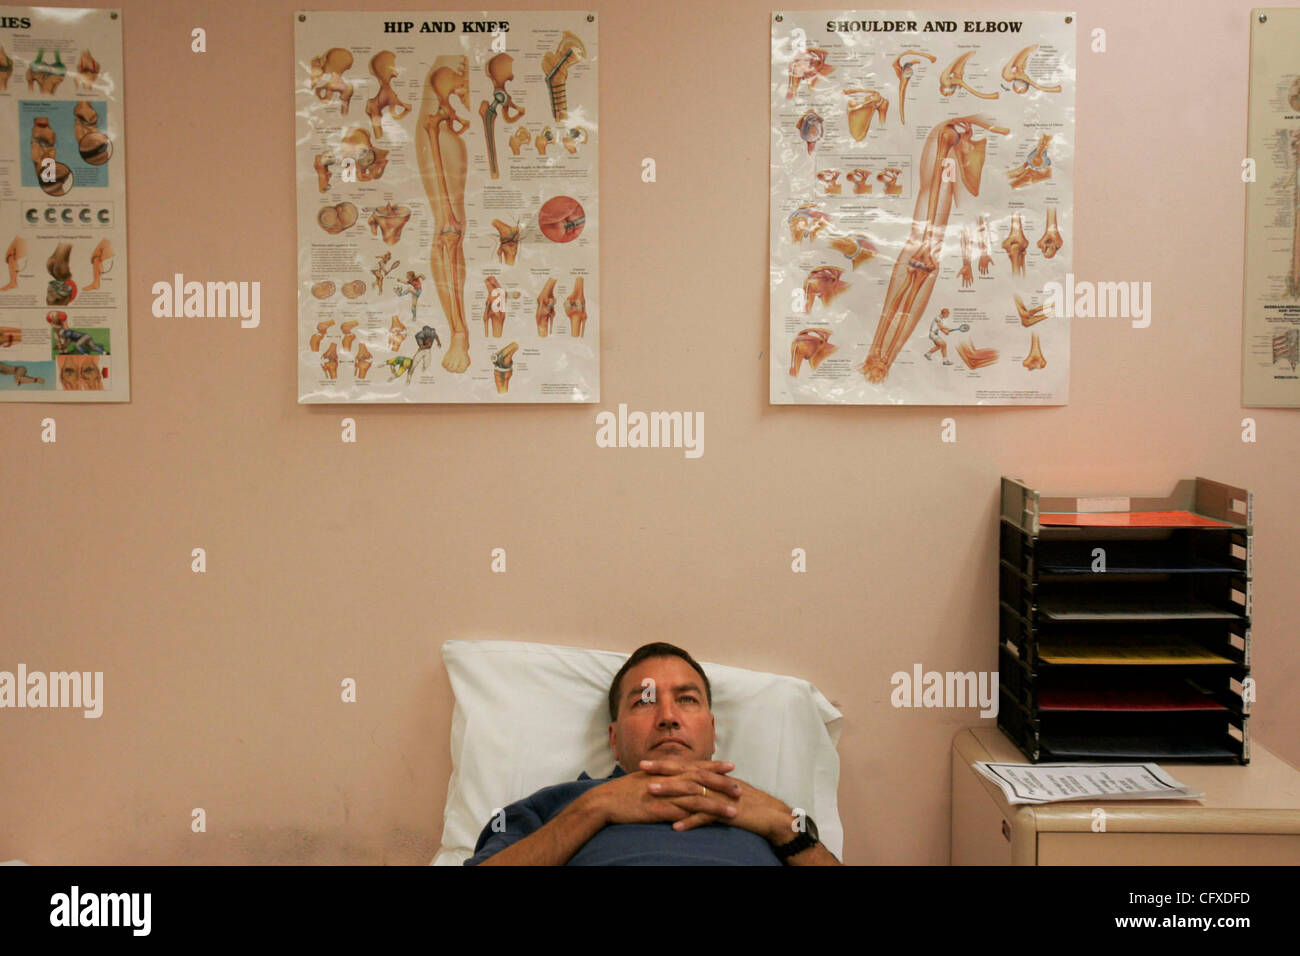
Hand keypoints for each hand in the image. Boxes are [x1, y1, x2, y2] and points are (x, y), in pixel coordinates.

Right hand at [583, 764, 736, 828]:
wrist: (605, 800)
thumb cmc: (623, 791)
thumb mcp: (645, 778)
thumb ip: (663, 778)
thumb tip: (675, 779)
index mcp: (666, 771)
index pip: (695, 766)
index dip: (714, 766)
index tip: (731, 766)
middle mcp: (668, 780)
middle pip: (701, 780)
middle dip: (722, 784)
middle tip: (740, 788)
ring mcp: (665, 795)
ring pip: (697, 798)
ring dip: (717, 805)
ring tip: (734, 811)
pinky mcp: (660, 810)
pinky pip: (683, 814)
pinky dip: (699, 819)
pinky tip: (712, 824)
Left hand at [641, 759, 790, 843]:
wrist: (771, 815)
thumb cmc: (748, 804)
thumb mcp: (724, 791)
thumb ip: (707, 786)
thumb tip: (689, 785)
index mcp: (713, 777)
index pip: (685, 766)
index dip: (665, 764)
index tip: (645, 762)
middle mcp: (715, 783)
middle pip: (685, 773)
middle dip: (662, 770)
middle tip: (641, 768)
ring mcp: (720, 797)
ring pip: (691, 792)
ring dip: (670, 792)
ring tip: (651, 793)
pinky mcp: (727, 813)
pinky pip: (706, 817)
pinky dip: (690, 821)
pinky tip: (675, 826)